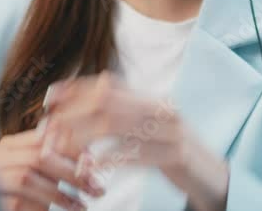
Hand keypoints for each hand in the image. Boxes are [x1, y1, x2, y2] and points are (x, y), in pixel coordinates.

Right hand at [0, 128, 105, 210]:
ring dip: (60, 192)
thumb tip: (88, 156)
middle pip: (37, 156)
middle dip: (70, 171)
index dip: (69, 148)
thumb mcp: (41, 172)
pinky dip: (45, 206)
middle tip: (94, 185)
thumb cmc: (24, 194)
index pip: (41, 138)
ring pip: (27, 177)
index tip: (92, 161)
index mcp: (9, 146)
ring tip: (82, 203)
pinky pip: (19, 201)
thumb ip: (56, 160)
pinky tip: (66, 210)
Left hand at [42, 71, 229, 210]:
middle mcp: (161, 108)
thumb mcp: (150, 128)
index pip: (108, 85)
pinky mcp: (176, 155)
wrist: (213, 176)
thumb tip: (87, 103)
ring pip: (117, 126)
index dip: (76, 88)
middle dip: (72, 113)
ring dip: (83, 136)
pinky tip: (91, 166)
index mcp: (152, 99)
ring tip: (60, 146)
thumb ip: (123, 114)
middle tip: (47, 127)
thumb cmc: (173, 152)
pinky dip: (110, 159)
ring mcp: (170, 130)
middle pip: (107, 102)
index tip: (49, 97)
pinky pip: (137, 154)